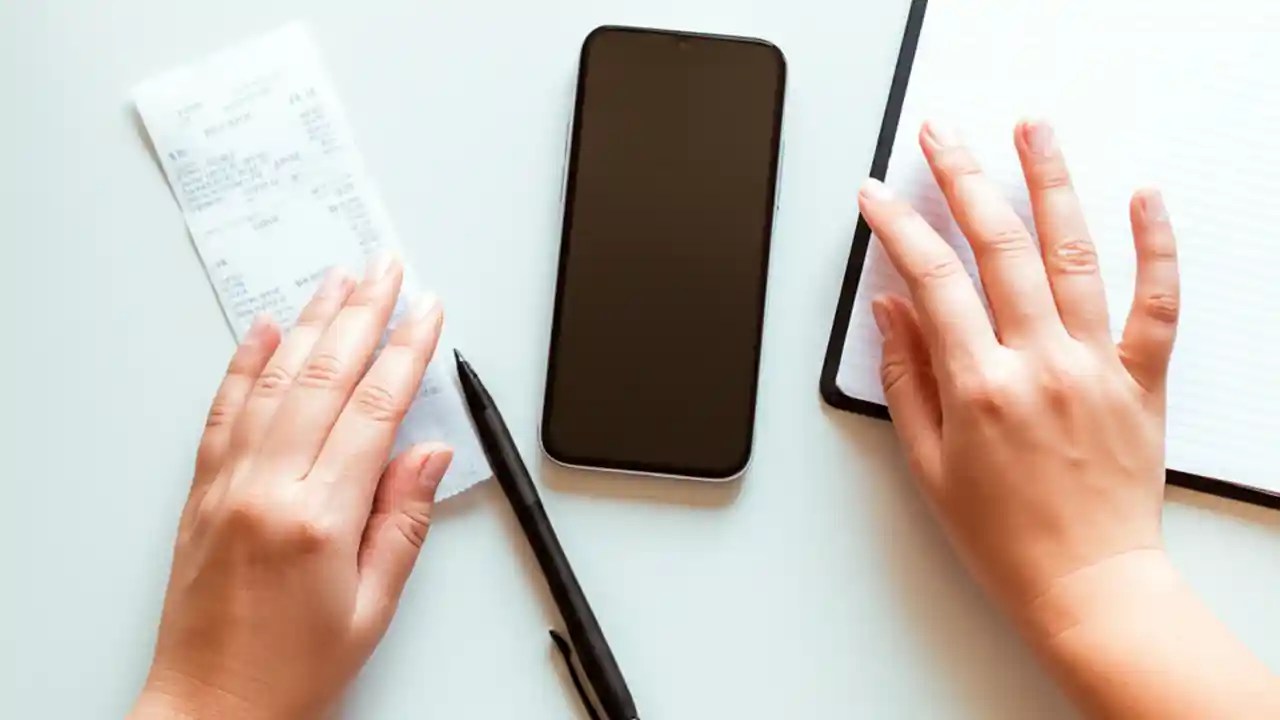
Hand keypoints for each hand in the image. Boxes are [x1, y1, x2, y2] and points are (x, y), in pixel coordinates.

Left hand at [132, 254, 451, 719]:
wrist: (210, 708)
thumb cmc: (293, 671)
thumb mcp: (372, 605)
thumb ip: (403, 521)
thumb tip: (428, 455)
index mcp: (319, 517)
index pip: (375, 410)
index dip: (407, 353)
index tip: (427, 314)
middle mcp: (268, 488)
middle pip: (324, 377)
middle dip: (363, 314)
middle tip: (387, 270)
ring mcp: (228, 484)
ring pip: (273, 382)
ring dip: (309, 324)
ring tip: (336, 281)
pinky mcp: (202, 492)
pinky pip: (221, 412)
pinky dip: (242, 365)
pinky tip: (262, 332)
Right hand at [859, 119, 1177, 621]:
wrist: (1088, 584)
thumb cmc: (1005, 536)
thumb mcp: (929, 464)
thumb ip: (909, 379)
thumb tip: (892, 311)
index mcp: (982, 387)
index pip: (933, 281)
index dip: (898, 228)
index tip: (876, 196)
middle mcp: (1041, 364)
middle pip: (998, 247)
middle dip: (963, 178)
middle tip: (940, 136)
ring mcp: (1097, 366)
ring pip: (1074, 254)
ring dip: (1050, 183)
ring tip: (1032, 130)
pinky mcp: (1142, 379)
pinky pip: (1157, 303)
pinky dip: (1156, 247)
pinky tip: (1143, 197)